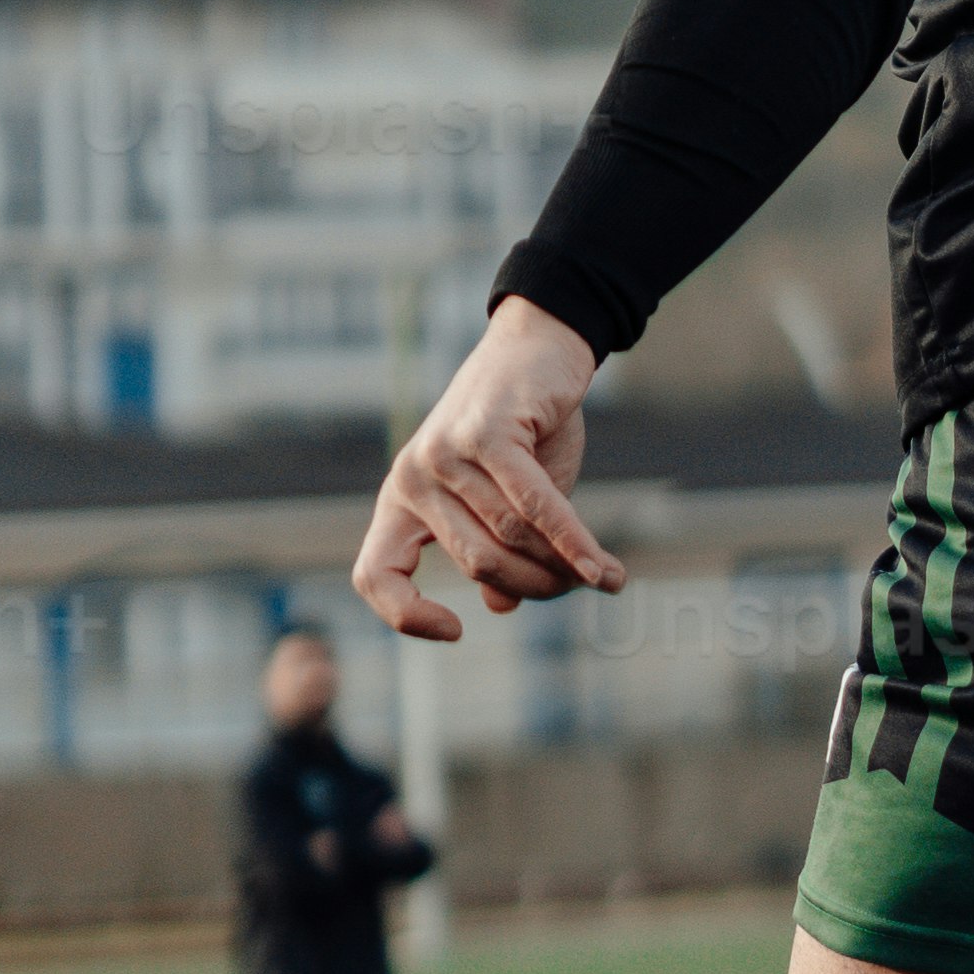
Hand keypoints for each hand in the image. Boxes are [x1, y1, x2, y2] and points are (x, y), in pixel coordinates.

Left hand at [354, 297, 623, 636]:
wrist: (542, 343)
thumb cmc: (525, 424)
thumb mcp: (506, 494)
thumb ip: (497, 544)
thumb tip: (500, 606)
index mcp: (402, 497)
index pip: (374, 574)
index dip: (403, 614)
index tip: (456, 631)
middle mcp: (412, 476)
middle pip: (475, 563)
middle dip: (533, 585)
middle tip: (576, 587)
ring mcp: (444, 453)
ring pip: (510, 537)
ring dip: (563, 567)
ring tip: (600, 577)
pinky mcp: (486, 434)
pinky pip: (534, 507)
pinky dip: (572, 544)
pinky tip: (599, 569)